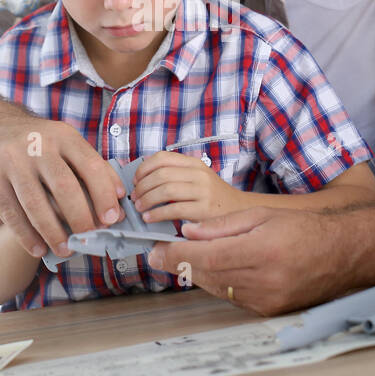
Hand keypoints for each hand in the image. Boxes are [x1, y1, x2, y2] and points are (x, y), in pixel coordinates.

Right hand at [0, 100, 124, 258]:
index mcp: (63, 135)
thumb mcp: (65, 144)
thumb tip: (118, 198)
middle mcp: (37, 145)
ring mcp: (11, 160)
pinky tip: (38, 249)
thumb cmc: (39, 144)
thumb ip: (91, 167)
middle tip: (90, 239)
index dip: (104, 194)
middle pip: (64, 186)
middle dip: (81, 218)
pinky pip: (10, 211)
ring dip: (54, 232)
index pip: (90, 166)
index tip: (113, 219)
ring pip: (36, 203)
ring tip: (67, 250)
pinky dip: (26, 235)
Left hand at [131, 151, 248, 223]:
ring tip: (139, 208)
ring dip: (147, 200)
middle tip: (134, 197)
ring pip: (165, 191)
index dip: (144, 168)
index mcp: (195, 164)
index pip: (163, 157)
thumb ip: (176, 175)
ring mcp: (203, 191)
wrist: (240, 211)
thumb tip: (143, 180)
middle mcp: (199, 174)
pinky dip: (157, 213)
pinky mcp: (204, 210)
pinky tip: (150, 218)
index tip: (135, 180)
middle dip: (142, 186)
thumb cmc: (213, 197)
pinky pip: (174, 209)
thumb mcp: (198, 178)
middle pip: (161, 174)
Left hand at [146, 205, 363, 316]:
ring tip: (188, 258)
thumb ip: (222, 226)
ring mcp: (266, 300)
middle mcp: (263, 280)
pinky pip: (232, 297)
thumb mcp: (261, 216)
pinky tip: (217, 270)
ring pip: (216, 288)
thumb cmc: (303, 229)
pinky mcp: (268, 311)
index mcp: (261, 251)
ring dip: (198, 274)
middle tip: (160, 254)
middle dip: (180, 264)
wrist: (342, 254)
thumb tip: (188, 233)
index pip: (205, 257)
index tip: (154, 251)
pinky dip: (220, 283)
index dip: (175, 255)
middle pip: (206, 275)